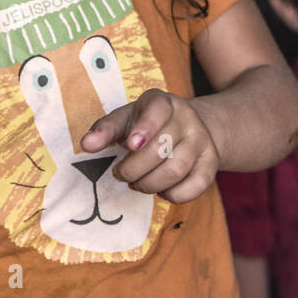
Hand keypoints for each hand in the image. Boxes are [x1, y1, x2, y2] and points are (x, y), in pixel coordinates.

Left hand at [80, 89, 219, 203]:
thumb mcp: (126, 119)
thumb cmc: (147, 124)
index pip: (157, 111)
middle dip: (133, 169)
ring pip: (176, 171)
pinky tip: (160, 190)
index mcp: (163, 102)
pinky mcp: (210, 163)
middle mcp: (187, 119)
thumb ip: (105, 129)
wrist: (188, 126)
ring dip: (148, 184)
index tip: (129, 145)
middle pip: (161, 150)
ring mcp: (202, 141)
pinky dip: (172, 195)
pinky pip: (194, 187)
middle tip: (120, 173)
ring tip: (136, 183)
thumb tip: (87, 144)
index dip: (144, 128)